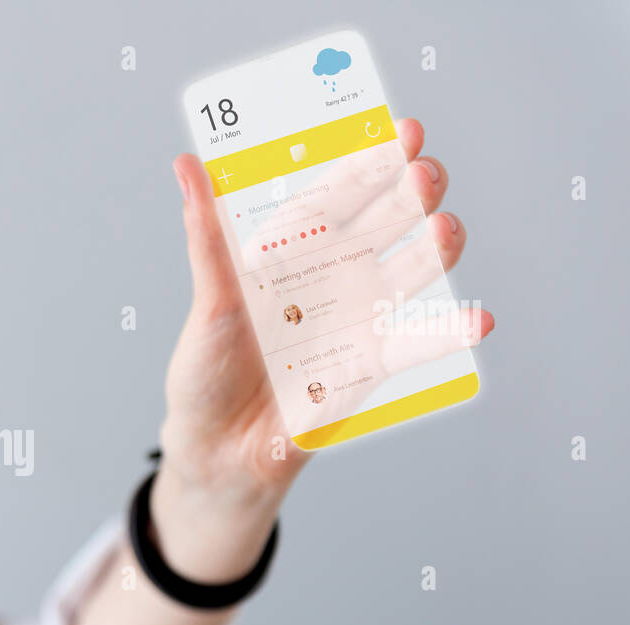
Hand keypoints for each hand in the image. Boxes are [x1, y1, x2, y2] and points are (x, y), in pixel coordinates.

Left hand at [154, 118, 495, 577]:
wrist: (217, 449)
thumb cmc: (205, 372)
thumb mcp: (210, 300)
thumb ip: (207, 236)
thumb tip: (188, 164)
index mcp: (292, 253)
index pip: (336, 196)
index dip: (368, 163)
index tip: (401, 130)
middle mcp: (331, 278)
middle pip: (382, 225)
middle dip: (407, 196)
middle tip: (424, 172)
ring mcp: (357, 318)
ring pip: (407, 274)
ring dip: (433, 250)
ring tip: (446, 230)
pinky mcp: (371, 365)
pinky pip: (415, 345)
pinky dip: (448, 333)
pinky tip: (480, 319)